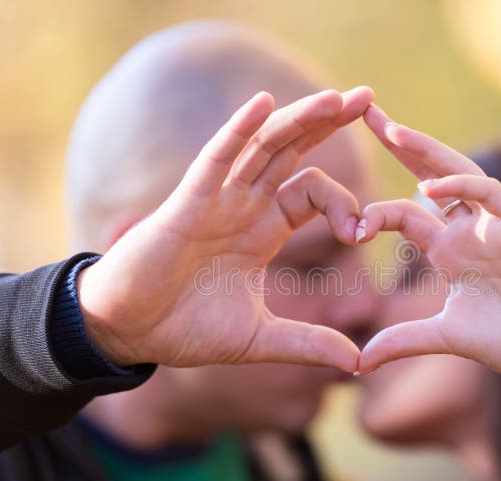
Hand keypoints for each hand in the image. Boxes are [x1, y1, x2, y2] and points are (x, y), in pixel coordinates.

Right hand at [76, 87, 374, 371]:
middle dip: (330, 124)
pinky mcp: (187, 204)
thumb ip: (308, 344)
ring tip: (337, 97)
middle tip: (370, 98)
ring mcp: (218, 201)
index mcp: (265, 230)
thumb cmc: (188, 329)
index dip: (345, 204)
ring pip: (263, 148)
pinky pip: (215, 159)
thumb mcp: (261, 340)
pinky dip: (238, 131)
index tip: (362, 232)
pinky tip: (262, 103)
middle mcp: (245, 206)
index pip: (314, 193)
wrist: (131, 333)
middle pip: (293, 153)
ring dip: (298, 120)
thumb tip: (358, 363)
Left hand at [357, 104, 500, 393]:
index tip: (346, 224)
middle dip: (399, 142)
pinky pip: (491, 195)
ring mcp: (496, 224)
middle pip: (429, 173)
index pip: (404, 213)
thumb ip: (401, 340)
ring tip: (392, 130)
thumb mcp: (444, 337)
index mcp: (449, 249)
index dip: (373, 210)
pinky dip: (463, 186)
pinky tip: (432, 186)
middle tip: (363, 110)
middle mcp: (469, 228)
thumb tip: (354, 362)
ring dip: (427, 150)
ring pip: (459, 171)